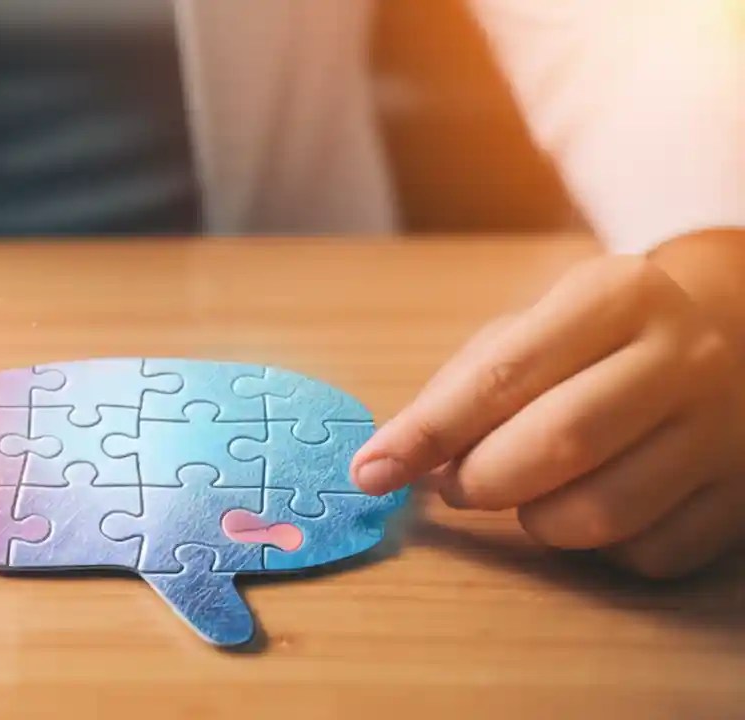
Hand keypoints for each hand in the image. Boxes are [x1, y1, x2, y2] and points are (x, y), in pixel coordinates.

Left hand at [351, 252, 744, 578]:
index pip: (503, 376)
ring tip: (525, 492)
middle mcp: (683, 356)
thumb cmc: (597, 340)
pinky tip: (593, 503)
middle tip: (454, 485)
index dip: (427, 433)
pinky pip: (644, 553)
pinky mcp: (741, 498)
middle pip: (558, 445)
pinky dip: (596, 549)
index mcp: (618, 295)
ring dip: (534, 520)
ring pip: (600, 514)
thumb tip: (390, 462)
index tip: (371, 471)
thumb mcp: (531, 331)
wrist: (733, 338)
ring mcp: (723, 430)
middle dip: (480, 480)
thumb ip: (459, 389)